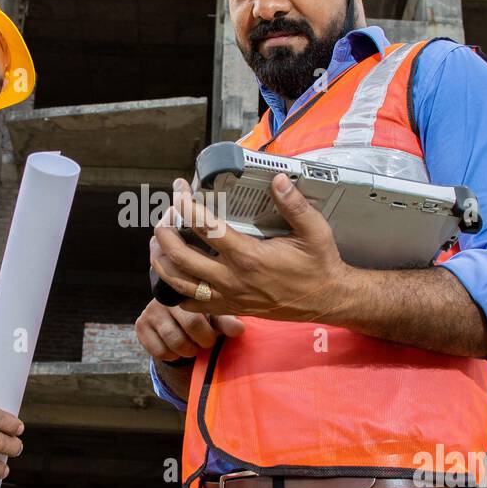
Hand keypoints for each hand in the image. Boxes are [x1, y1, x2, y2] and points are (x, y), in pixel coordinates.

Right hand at [135, 296, 244, 360]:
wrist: (175, 321)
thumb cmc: (202, 317)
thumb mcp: (216, 318)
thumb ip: (227, 323)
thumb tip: (239, 330)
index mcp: (188, 289)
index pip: (205, 311)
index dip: (210, 332)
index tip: (213, 337)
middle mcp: (167, 296)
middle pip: (191, 324)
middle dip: (203, 342)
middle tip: (205, 343)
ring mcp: (151, 309)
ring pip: (174, 342)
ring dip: (187, 351)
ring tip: (192, 347)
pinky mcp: (140, 325)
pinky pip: (159, 351)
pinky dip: (171, 356)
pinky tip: (175, 349)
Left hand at [150, 174, 346, 321]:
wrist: (326, 300)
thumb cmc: (318, 265)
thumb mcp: (315, 231)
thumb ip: (295, 204)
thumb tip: (278, 179)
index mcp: (248, 257)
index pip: (205, 228)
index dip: (186, 206)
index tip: (179, 190)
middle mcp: (232, 279)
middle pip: (179, 257)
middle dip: (164, 232)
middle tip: (165, 214)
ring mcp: (227, 296)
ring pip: (177, 283)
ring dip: (161, 261)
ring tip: (160, 240)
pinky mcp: (228, 308)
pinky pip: (190, 304)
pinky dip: (174, 290)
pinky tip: (173, 272)